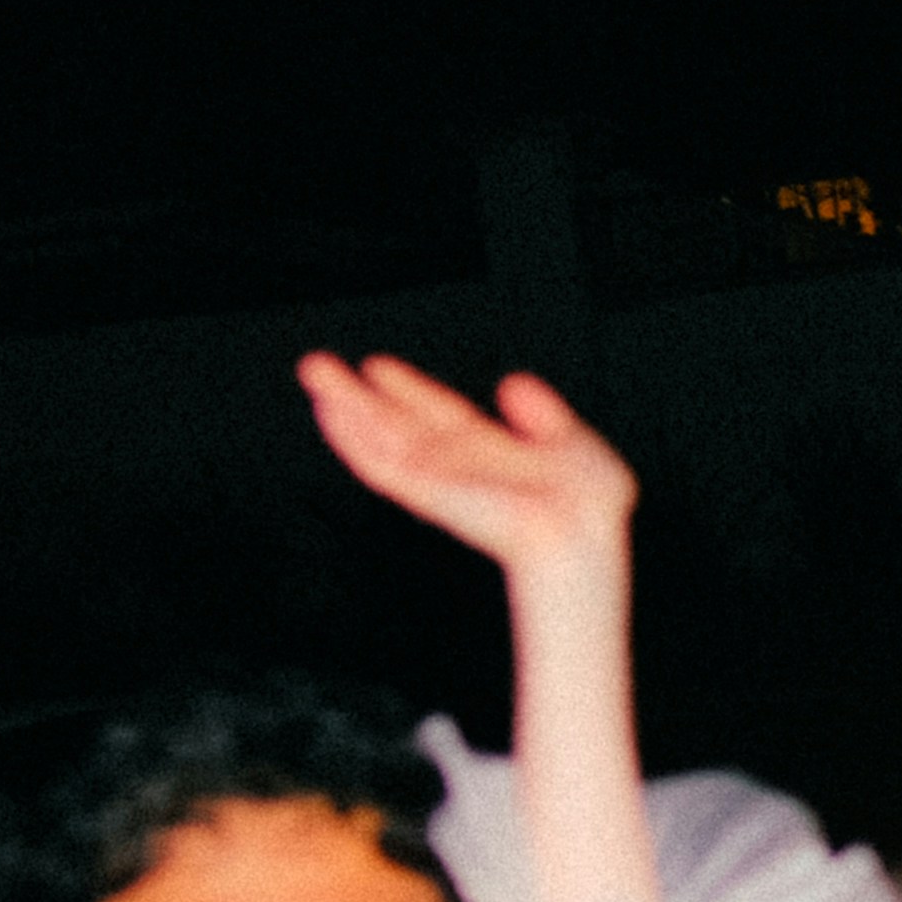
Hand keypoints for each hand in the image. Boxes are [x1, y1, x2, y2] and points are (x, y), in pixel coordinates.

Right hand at [302, 353, 636, 582]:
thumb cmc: (586, 509)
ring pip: (378, 441)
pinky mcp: (425, 490)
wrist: (579, 534)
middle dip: (359, 397)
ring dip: (345, 409)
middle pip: (396, 427)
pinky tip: (330, 412)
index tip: (378, 368)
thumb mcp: (570, 442)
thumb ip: (541, 413)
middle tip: (319, 367)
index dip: (408, 392)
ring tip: (315, 378)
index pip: (437, 417)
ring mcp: (438, 480)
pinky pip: (379, 463)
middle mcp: (457, 468)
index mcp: (490, 456)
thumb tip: (512, 383)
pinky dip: (353, 437)